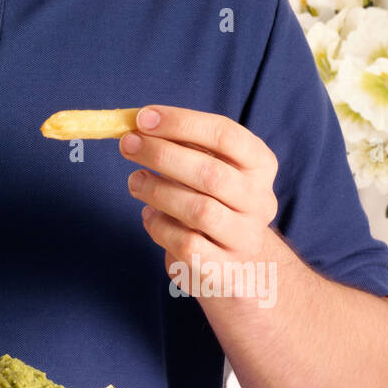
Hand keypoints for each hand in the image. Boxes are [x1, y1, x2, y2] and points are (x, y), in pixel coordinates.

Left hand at [120, 105, 280, 299]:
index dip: (182, 123)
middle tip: (127, 145)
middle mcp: (260, 201)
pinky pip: (186, 244)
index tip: (143, 118)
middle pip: (211, 173)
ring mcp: (245, 238)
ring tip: (135, 182)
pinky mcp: (224, 270)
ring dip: (157, 191)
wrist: (241, 264)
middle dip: (161, 155)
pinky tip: (149, 216)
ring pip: (199, 211)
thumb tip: (139, 124)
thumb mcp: (209, 166)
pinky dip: (159, 227)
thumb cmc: (214, 201)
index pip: (226, 135)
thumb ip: (181, 144)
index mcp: (260, 165)